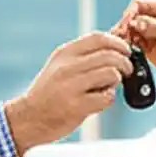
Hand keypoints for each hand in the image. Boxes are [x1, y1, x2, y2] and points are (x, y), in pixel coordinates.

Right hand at [6, 31, 133, 154]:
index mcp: (64, 54)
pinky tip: (99, 101)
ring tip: (108, 87)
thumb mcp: (59, 66)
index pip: (98, 38)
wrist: (28, 118)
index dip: (118, 43)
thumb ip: (82, 57)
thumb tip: (113, 49)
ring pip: (111, 74)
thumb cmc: (48, 93)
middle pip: (110, 55)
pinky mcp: (76, 106)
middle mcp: (67, 67)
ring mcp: (71, 86)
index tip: (126, 51)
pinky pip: (107, 97)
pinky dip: (108, 99)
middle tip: (126, 71)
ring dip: (117, 81)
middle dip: (125, 63)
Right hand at [112, 0, 155, 94]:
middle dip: (125, 25)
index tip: (127, 24)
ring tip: (122, 43)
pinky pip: (131, 42)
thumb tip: (137, 22)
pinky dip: (126, 44)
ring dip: (123, 35)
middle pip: (132, 16)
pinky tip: (126, 49)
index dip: (131, 13)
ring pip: (129, 29)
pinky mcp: (146, 46)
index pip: (140, 4)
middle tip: (120, 36)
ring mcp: (150, 33)